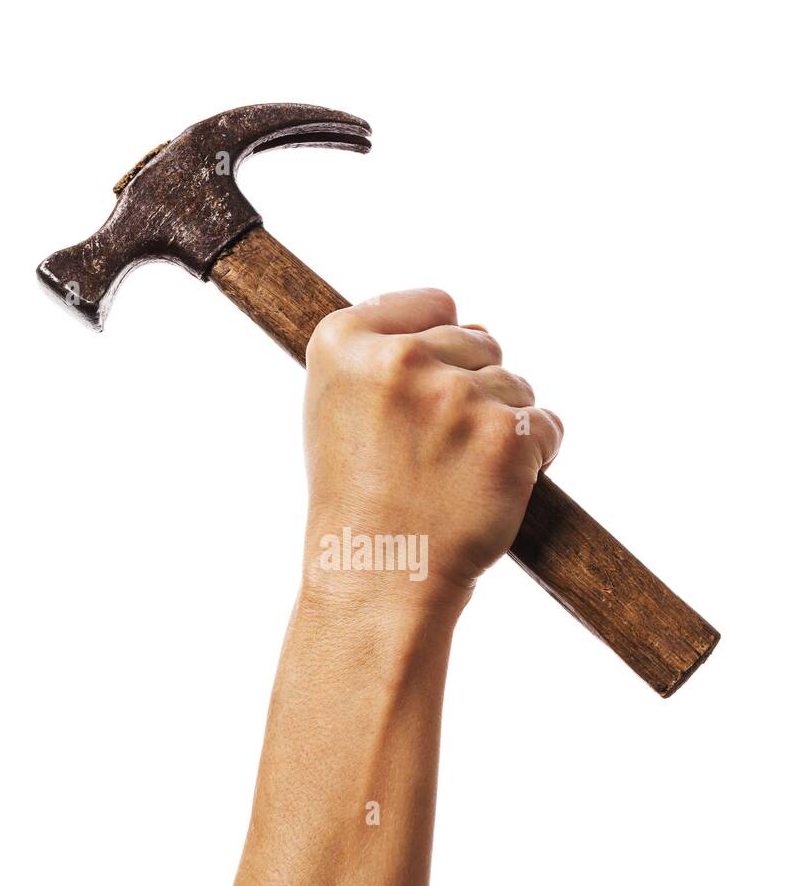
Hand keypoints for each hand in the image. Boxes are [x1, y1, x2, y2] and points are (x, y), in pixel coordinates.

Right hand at [303, 289, 562, 615]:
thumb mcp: (340, 408)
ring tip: (456, 477)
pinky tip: (489, 490)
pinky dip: (531, 458)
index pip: (434, 304)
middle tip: (433, 455)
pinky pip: (546, 426)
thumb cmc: (358, 501)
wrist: (378, 581)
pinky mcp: (506, 437)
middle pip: (480, 342)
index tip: (412, 404)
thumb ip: (389, 351)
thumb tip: (475, 322)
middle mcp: (400, 358)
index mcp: (344, 342)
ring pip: (516, 385)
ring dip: (501, 427)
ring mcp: (456, 396)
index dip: (435, 352)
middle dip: (471, 391)